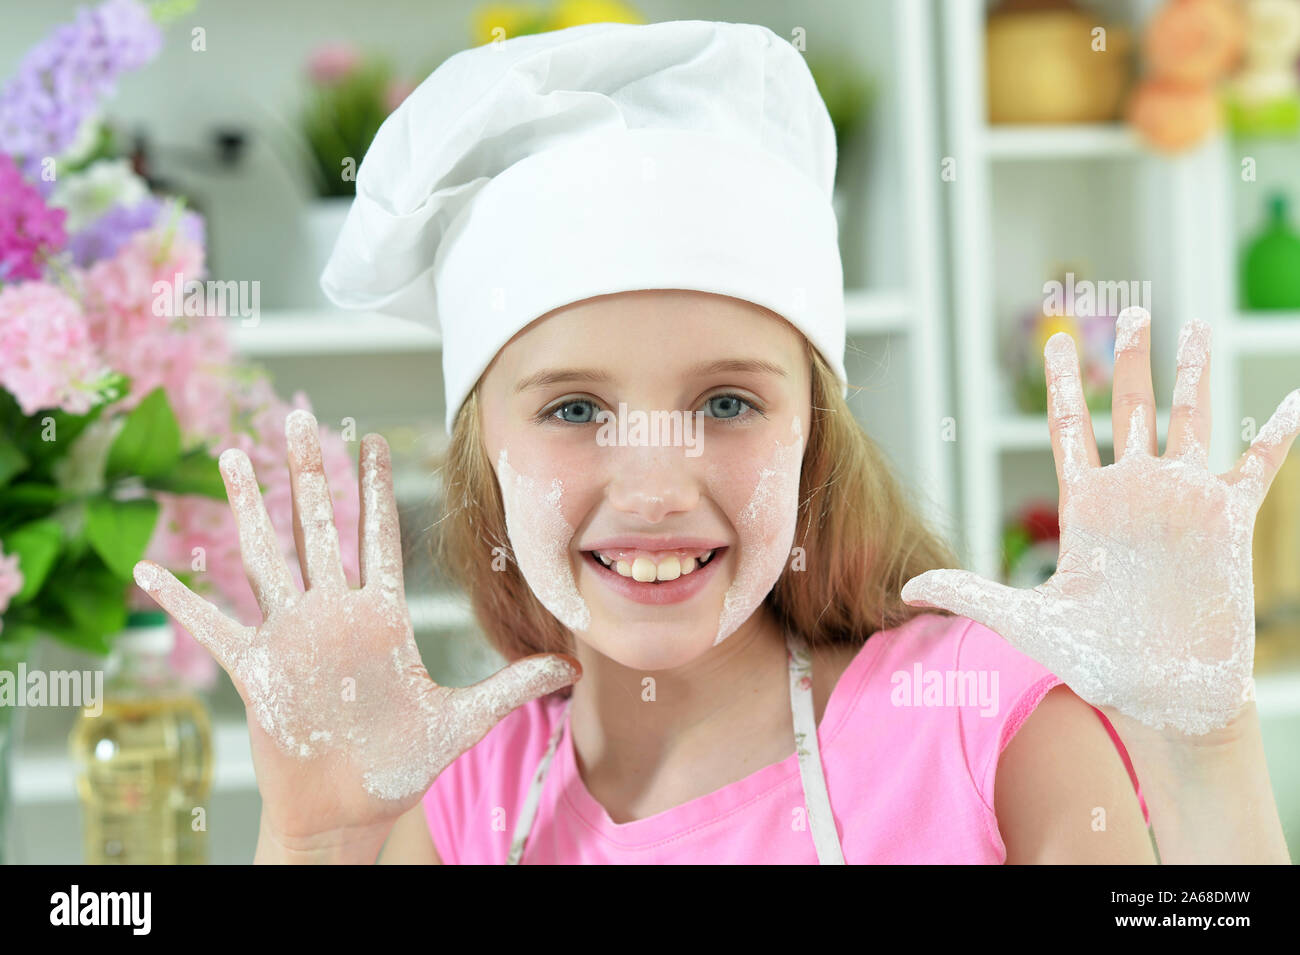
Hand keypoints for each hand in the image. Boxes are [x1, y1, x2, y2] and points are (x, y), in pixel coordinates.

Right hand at [133, 409, 579, 839]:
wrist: (352, 808)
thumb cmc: (403, 764)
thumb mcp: (463, 720)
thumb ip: (513, 686)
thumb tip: (572, 667)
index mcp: (380, 615)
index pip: (378, 535)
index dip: (374, 486)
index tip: (370, 438)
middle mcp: (333, 613)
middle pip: (318, 526)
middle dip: (309, 471)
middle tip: (298, 415)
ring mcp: (292, 636)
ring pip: (266, 556)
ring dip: (248, 507)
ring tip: (232, 455)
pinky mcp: (257, 670)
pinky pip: (213, 628)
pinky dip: (182, 602)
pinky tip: (153, 569)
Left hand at [901, 307, 1299, 736]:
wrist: (1161, 695)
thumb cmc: (1095, 661)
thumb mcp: (1025, 620)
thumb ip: (969, 593)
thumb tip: (904, 589)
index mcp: (1086, 505)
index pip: (1072, 427)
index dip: (1067, 383)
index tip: (1060, 340)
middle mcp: (1134, 494)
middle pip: (1131, 409)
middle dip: (1130, 359)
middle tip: (1130, 309)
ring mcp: (1182, 503)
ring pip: (1189, 420)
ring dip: (1192, 374)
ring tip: (1192, 325)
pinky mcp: (1228, 523)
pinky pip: (1257, 465)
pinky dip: (1276, 432)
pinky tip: (1292, 399)